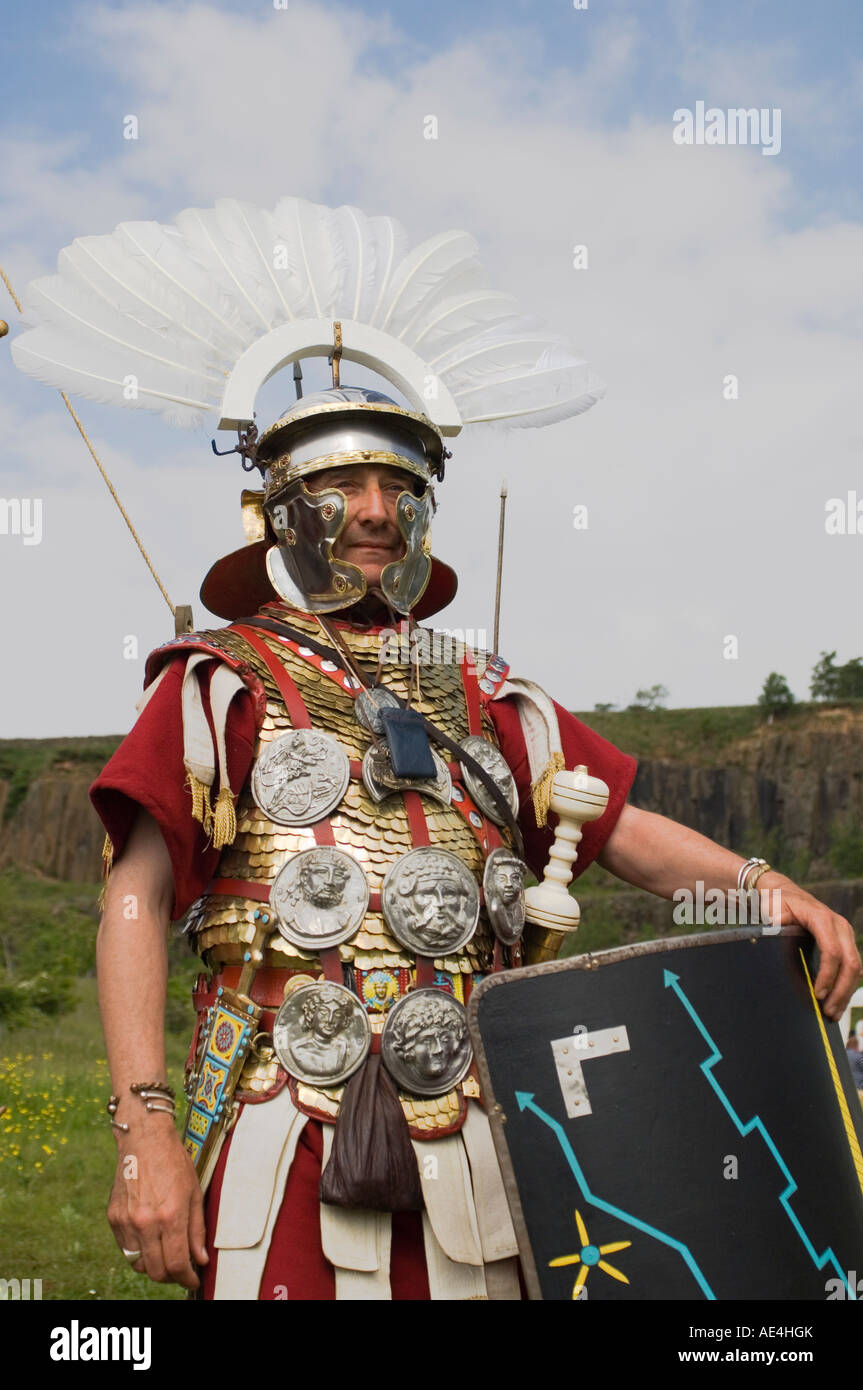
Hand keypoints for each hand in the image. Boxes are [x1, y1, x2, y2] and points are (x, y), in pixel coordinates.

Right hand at [108, 1118, 207, 1288]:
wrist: (144, 1138)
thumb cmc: (173, 1161)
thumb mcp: (194, 1192)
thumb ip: (197, 1230)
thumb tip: (201, 1259)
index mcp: (170, 1215)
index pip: (177, 1264)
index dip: (187, 1278)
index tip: (193, 1279)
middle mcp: (146, 1222)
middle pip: (157, 1271)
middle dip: (172, 1276)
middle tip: (182, 1270)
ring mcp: (127, 1222)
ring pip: (139, 1265)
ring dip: (154, 1266)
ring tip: (166, 1254)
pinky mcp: (113, 1218)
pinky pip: (126, 1249)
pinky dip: (139, 1252)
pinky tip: (150, 1239)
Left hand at [761, 871, 861, 1020]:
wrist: (783, 892)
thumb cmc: (776, 903)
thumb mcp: (773, 910)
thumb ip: (776, 922)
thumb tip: (775, 933)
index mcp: (821, 918)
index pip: (831, 951)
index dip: (827, 975)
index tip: (817, 994)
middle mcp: (839, 925)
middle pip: (850, 962)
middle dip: (841, 990)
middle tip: (828, 1012)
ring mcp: (844, 934)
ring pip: (855, 967)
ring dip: (846, 992)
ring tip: (833, 1013)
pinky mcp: (844, 942)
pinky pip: (852, 965)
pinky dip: (846, 985)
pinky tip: (837, 1001)